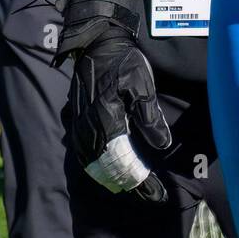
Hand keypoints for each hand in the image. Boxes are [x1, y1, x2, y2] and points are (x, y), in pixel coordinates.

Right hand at [56, 0, 170, 201]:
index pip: (125, 162)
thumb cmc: (124, 60)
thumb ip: (150, 117)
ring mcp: (80, 125)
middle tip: (151, 196)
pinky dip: (97, 168)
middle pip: (109, 169)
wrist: (97, 41)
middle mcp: (90, 127)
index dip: (143, 182)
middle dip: (131, 185)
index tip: (158, 195)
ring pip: (94, 165)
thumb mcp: (143, 84)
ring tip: (133, 189)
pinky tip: (108, 172)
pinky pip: (84, 153)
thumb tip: (161, 146)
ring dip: (113, 179)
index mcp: (108, 119)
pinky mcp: (77, 120)